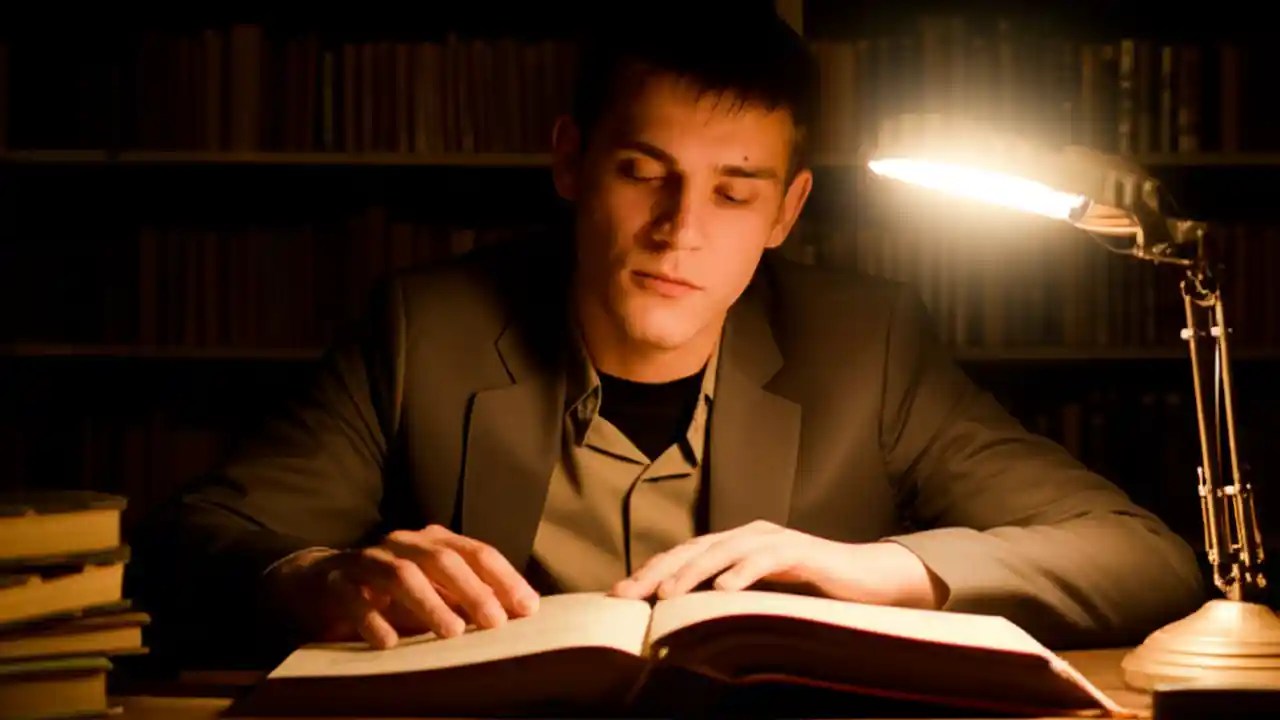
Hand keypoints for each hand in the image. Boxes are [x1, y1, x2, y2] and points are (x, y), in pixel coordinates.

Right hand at [268, 525, 539, 648]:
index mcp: (434, 542)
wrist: (317, 586)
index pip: (477, 553)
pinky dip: (373, 619)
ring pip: (402, 574)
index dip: (504, 578)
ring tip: (451, 632)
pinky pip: (355, 598)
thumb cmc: (388, 595)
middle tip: (494, 622)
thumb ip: (465, 602)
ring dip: (429, 603)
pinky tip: (389, 642)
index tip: (527, 609)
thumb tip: (514, 618)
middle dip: (472, 590)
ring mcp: (368, 559)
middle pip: (442, 559)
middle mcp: (403, 544)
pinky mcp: (335, 582)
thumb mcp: (431, 596)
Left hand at [609, 520, 946, 607]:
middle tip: (626, 594)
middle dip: (657, 571)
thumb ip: (727, 600)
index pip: (684, 555)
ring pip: (724, 550)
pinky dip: (743, 572)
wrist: (869, 581)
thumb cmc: (812, 593)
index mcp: (735, 544)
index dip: (650, 572)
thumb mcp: (761, 598)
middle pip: (695, 549)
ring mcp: (775, 540)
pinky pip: (767, 559)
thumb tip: (682, 622)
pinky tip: (724, 589)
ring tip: (665, 594)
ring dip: (692, 572)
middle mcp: (750, 535)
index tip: (618, 595)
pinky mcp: (802, 552)